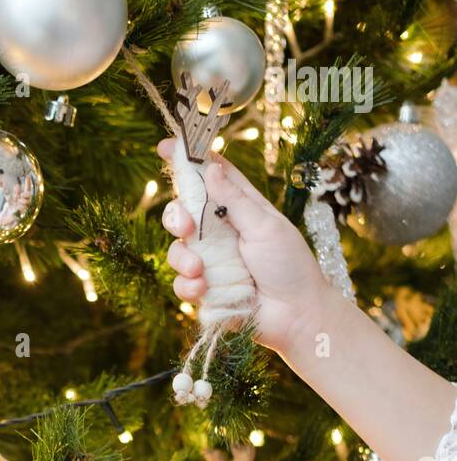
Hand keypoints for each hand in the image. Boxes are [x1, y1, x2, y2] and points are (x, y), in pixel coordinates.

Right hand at [158, 139, 331, 357]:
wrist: (295, 315)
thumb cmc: (290, 266)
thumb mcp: (266, 226)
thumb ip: (235, 200)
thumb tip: (210, 167)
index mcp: (239, 208)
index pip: (210, 176)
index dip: (188, 160)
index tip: (165, 145)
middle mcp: (220, 232)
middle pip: (182, 211)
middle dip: (176, 216)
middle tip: (185, 226)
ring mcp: (211, 262)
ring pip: (176, 250)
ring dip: (183, 258)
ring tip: (201, 271)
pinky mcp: (205, 290)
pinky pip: (181, 284)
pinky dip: (188, 286)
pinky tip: (204, 290)